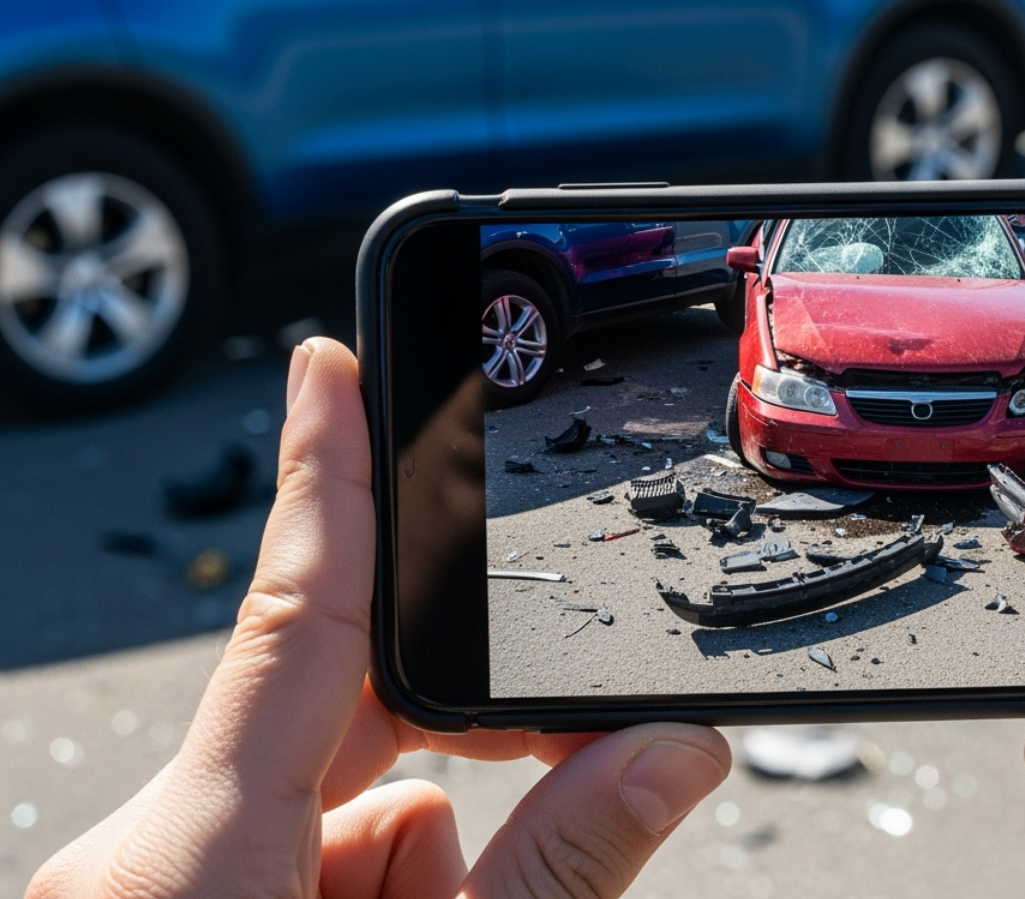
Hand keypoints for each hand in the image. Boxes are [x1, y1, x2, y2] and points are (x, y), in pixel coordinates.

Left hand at [28, 339, 729, 898]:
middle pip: (356, 743)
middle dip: (462, 786)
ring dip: (427, 892)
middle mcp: (174, 861)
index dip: (322, 473)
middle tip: (534, 845)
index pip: (296, 613)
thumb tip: (669, 753)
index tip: (327, 360)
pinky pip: (314, 881)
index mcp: (199, 855)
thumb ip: (556, 880)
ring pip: (349, 836)